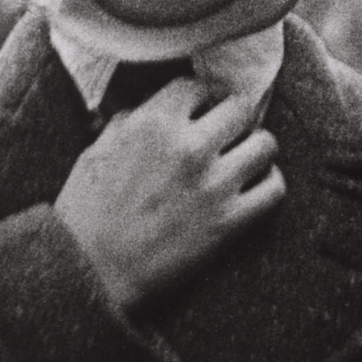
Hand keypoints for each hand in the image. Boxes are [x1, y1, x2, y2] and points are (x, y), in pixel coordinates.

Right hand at [54, 78, 283, 316]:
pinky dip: (269, 184)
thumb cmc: (86, 215)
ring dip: (256, 149)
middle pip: (240, 107)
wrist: (90, 274)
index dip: (199, 98)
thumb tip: (150, 106)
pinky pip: (274, 188)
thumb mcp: (95, 152)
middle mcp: (189, 147)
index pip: (197, 86)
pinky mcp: (229, 222)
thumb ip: (128, 122)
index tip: (200, 110)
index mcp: (152, 124)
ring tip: (244, 158)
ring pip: (266, 144)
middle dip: (233, 118)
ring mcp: (213, 184)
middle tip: (227, 133)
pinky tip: (254, 187)